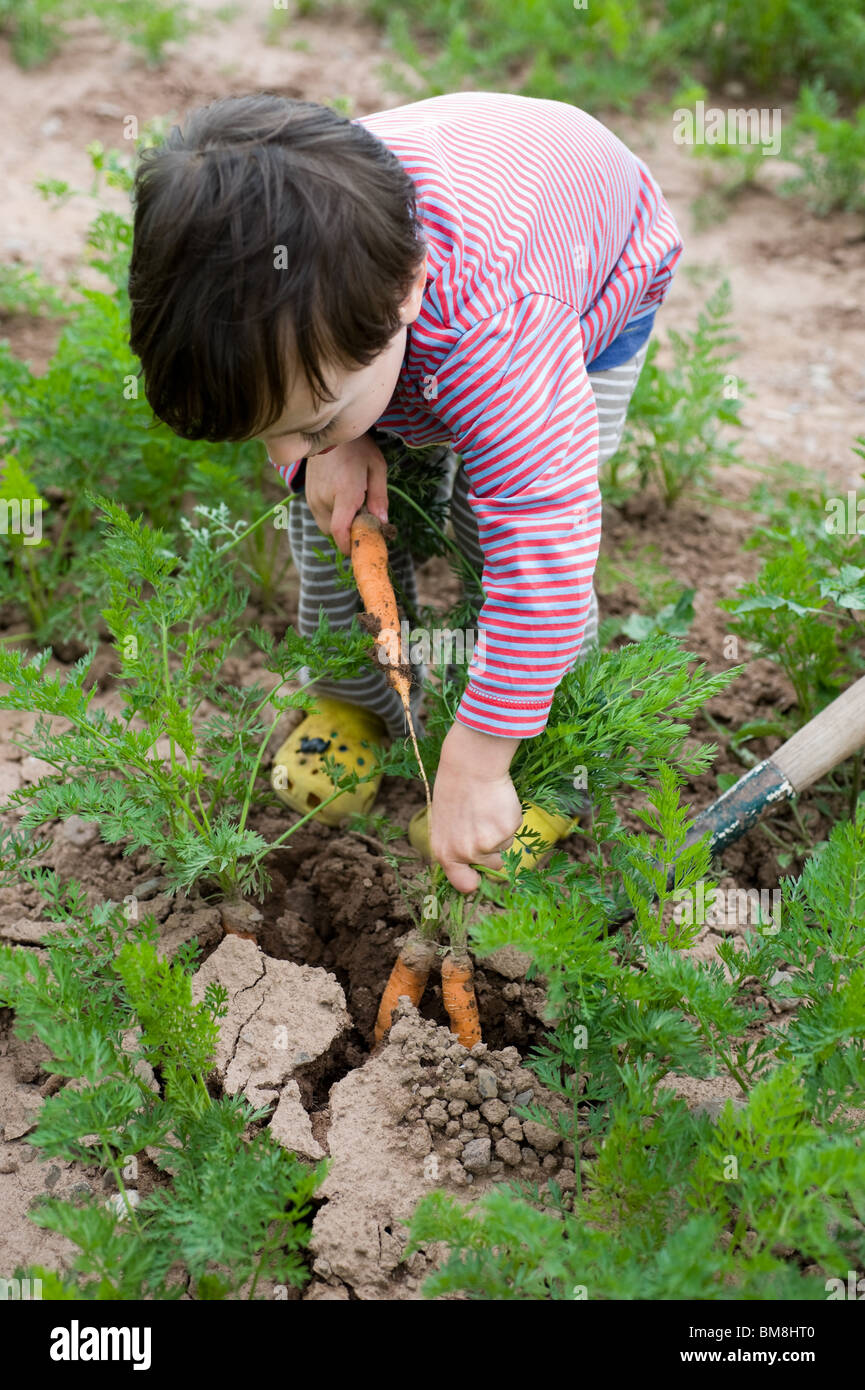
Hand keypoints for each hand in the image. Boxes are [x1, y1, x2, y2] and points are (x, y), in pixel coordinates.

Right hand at [305, 433, 388, 553]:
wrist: (328, 430)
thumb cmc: (358, 447)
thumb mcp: (377, 468)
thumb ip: (379, 497)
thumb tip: (382, 522)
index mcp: (344, 493)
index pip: (340, 531)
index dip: (349, 546)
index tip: (361, 548)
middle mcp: (324, 498)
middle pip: (334, 532)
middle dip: (349, 532)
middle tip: (363, 516)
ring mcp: (312, 497)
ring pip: (326, 525)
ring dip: (339, 522)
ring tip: (352, 501)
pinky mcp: (307, 495)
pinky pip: (320, 515)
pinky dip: (331, 514)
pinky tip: (341, 496)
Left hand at [430, 721, 522, 892]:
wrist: (470, 765)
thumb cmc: (455, 789)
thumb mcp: (445, 823)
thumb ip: (456, 846)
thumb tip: (473, 866)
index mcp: (445, 853)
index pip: (464, 885)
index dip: (476, 880)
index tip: (481, 874)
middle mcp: (465, 853)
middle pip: (493, 867)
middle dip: (494, 851)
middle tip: (487, 826)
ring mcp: (487, 844)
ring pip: (505, 847)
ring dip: (501, 832)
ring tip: (487, 808)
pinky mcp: (506, 830)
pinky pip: (514, 830)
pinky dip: (509, 817)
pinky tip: (497, 801)